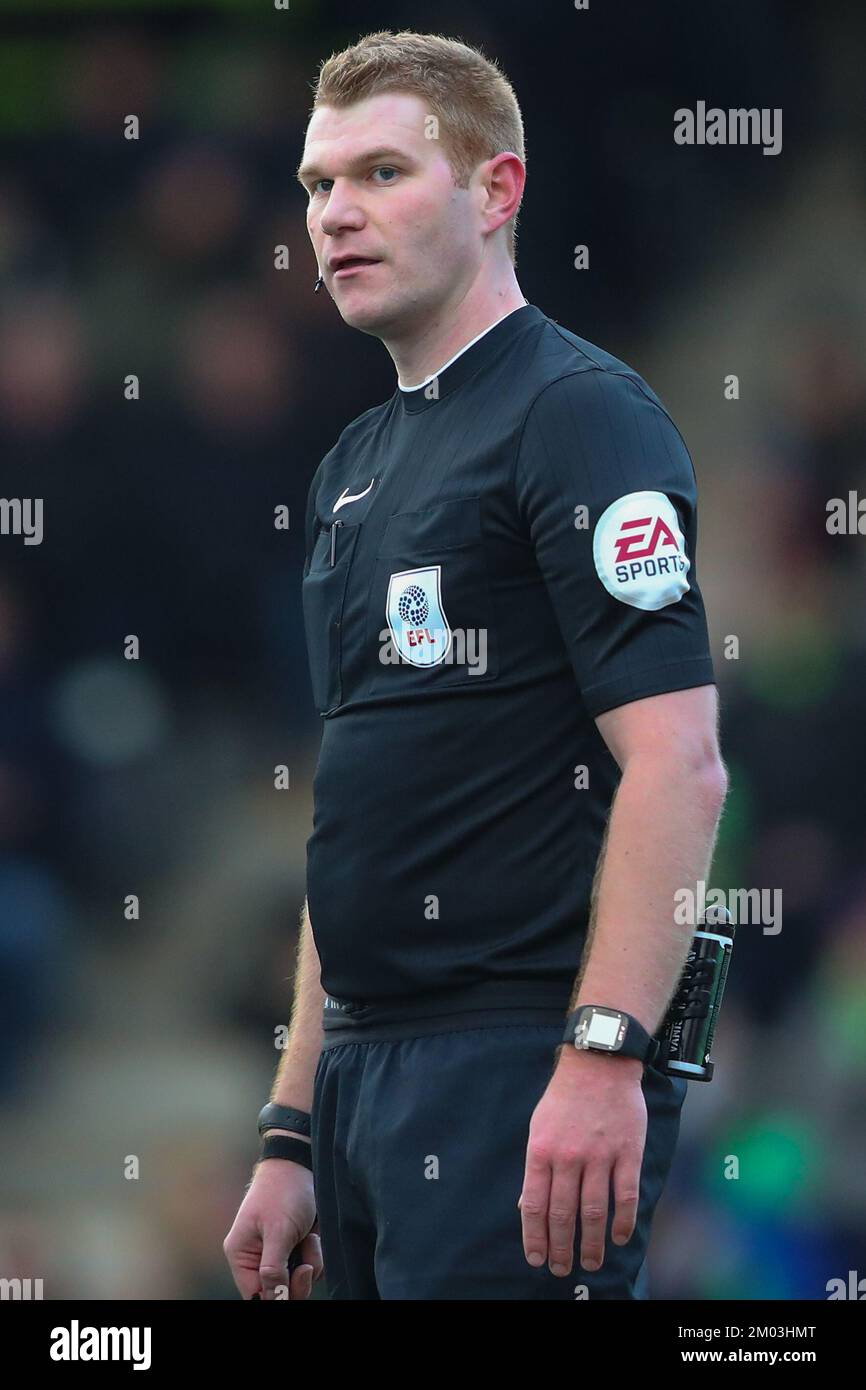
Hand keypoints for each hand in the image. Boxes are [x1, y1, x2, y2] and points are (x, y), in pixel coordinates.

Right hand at [224, 1157, 322, 1299]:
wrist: (302, 1164)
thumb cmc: (284, 1191)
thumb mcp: (278, 1231)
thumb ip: (273, 1268)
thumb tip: (273, 1298)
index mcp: (242, 1255)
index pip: (256, 1294)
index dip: (276, 1296)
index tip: (292, 1286)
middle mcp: (258, 1258)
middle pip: (278, 1291)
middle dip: (296, 1281)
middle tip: (305, 1265)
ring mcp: (279, 1253)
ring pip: (297, 1281)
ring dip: (310, 1264)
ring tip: (308, 1238)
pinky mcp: (297, 1247)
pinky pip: (310, 1268)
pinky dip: (316, 1256)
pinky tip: (313, 1236)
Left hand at [518, 1049, 646, 1276]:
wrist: (599, 1063)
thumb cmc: (564, 1097)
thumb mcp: (538, 1127)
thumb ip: (536, 1167)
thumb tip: (526, 1206)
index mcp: (541, 1150)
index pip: (534, 1205)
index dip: (535, 1237)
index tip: (536, 1259)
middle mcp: (568, 1156)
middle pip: (563, 1215)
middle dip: (561, 1248)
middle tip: (562, 1270)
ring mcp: (600, 1155)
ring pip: (595, 1212)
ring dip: (592, 1244)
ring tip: (590, 1263)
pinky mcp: (628, 1152)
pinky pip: (626, 1196)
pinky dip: (624, 1222)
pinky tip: (620, 1238)